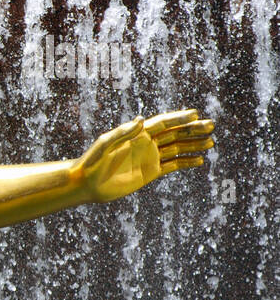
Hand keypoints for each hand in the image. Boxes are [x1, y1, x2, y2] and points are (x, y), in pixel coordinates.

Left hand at [74, 109, 214, 203]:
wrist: (87, 184)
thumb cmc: (91, 161)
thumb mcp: (104, 144)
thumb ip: (123, 132)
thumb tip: (142, 119)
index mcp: (136, 134)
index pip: (163, 123)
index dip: (179, 118)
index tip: (196, 115)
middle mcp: (145, 143)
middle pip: (174, 133)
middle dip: (192, 129)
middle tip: (211, 126)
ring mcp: (149, 157)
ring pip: (176, 148)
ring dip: (193, 145)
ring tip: (211, 142)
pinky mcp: (150, 172)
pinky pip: (172, 166)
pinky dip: (185, 163)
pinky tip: (199, 160)